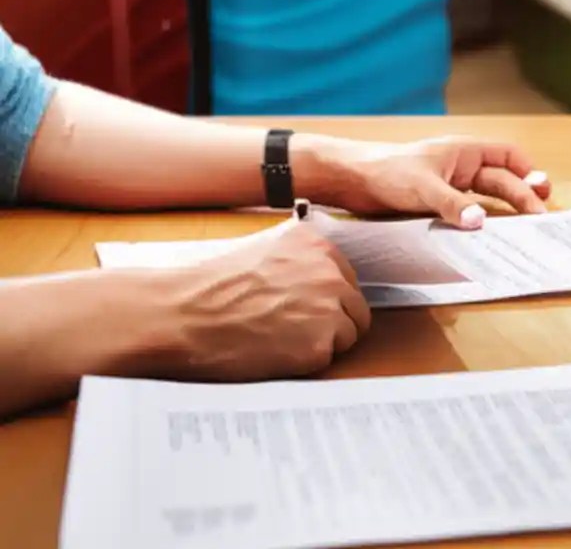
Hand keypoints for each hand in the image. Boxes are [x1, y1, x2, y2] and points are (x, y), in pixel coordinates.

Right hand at [167, 222, 371, 380]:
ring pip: (348, 333)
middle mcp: (329, 272)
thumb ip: (297, 261)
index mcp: (315, 245)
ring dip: (322, 341)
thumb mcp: (260, 252)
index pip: (346, 278)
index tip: (308, 308)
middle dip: (332, 321)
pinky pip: (329, 357)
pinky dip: (307, 360)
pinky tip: (275, 352)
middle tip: (293, 330)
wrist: (180, 315)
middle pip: (355, 306)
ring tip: (280, 340)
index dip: (328, 298)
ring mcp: (328, 307)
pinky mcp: (320, 343)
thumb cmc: (208, 287)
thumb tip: (320, 279)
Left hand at [296, 135, 552, 228]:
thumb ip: (452, 205)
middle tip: (540, 219)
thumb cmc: (386, 171)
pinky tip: (489, 236)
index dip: (528, 172)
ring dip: (506, 211)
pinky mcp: (440, 204)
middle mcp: (462, 167)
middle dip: (523, 197)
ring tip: (525, 229)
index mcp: (464, 152)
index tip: (542, 192)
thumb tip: (480, 222)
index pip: (509, 156)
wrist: (351, 180)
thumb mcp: (422, 187)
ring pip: (489, 198)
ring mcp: (452, 186)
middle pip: (503, 180)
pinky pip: (470, 212)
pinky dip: (483, 223)